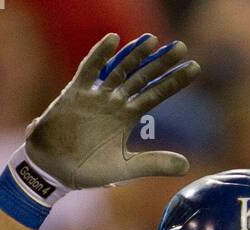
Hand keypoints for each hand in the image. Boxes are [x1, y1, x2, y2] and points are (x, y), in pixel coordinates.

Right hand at [25, 33, 199, 189]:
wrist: (55, 171)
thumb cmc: (89, 170)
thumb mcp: (126, 168)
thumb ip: (155, 164)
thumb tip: (187, 165)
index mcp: (127, 117)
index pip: (156, 94)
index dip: (174, 81)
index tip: (194, 67)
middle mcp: (114, 102)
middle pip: (141, 77)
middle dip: (161, 63)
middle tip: (182, 47)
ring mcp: (96, 96)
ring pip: (119, 69)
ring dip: (135, 55)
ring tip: (154, 41)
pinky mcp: (75, 94)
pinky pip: (88, 70)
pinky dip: (99, 55)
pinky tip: (114, 40)